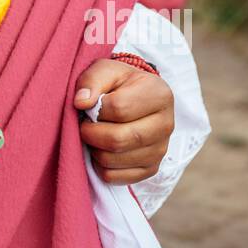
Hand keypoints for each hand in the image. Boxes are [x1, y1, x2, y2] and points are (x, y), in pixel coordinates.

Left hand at [74, 58, 173, 184]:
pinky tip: (102, 148)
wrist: (135, 98)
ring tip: (94, 134)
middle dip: (91, 133)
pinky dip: (99, 165)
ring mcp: (161, 150)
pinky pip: (114, 177)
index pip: (118, 108)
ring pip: (113, 160)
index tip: (88, 105)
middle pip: (117, 139)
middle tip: (84, 124)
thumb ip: (91, 81)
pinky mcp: (151, 169)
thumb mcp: (105, 70)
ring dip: (94, 149)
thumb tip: (81, 102)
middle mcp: (166, 124)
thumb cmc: (118, 83)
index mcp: (159, 95)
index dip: (95, 109)